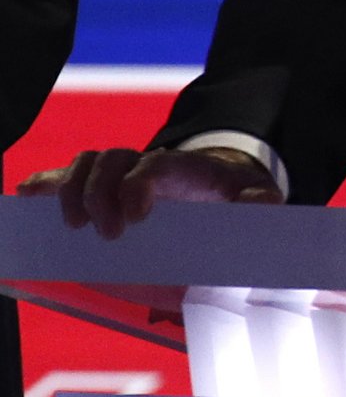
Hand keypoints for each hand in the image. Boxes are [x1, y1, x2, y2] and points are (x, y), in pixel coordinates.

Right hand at [16, 146, 282, 238]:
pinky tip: (27, 197)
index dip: (137, 187)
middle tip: (107, 234)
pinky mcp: (104, 186)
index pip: (154, 166)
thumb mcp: (255, 194)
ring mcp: (121, 172)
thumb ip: (262, 200)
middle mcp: (145, 163)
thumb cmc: (234, 192)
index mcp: (183, 167)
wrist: (220, 179)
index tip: (135, 219)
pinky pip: (69, 176)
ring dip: (71, 190)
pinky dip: (47, 183)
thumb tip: (267, 205)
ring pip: (88, 164)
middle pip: (112, 161)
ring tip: (72, 227)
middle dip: (100, 194)